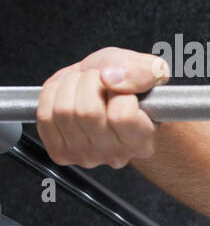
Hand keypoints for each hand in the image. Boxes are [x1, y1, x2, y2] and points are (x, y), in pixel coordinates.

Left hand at [35, 47, 170, 168]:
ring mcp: (87, 157)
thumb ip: (142, 71)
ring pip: (64, 111)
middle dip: (89, 82)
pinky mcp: (61, 153)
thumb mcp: (149, 69)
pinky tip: (68, 95)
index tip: (122, 89)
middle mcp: (117, 155)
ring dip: (71, 86)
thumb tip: (111, 78)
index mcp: (144, 141)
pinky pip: (45, 116)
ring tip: (85, 86)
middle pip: (87, 111)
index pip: (122, 116)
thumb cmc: (130, 86)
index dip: (118, 91)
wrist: (109, 95)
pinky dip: (52, 96)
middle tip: (100, 81)